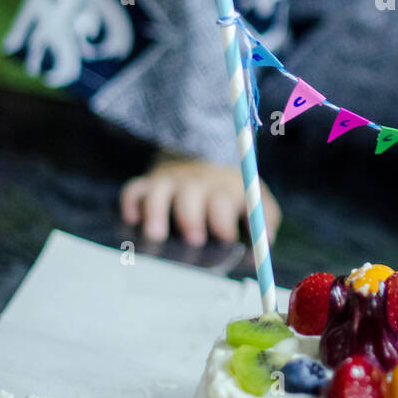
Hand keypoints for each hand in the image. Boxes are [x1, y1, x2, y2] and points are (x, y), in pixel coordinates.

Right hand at [120, 155, 281, 247]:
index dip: (224, 220)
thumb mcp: (255, 197)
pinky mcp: (145, 186)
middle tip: (194, 240)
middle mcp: (194, 185)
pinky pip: (132, 190)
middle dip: (191, 217)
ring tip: (156, 235)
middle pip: (190, 195)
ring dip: (156, 212)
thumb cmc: (229, 192)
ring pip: (157, 192)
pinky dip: (130, 204)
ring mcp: (168, 184)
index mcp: (222, 189)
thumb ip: (264, 218)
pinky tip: (131, 220)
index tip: (226, 239)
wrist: (200, 157)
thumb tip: (266, 241)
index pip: (222, 201)